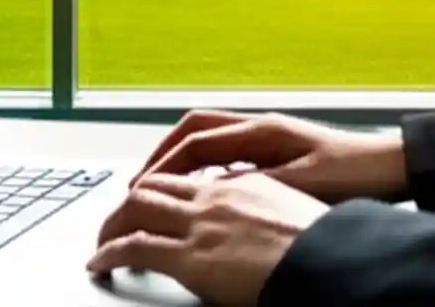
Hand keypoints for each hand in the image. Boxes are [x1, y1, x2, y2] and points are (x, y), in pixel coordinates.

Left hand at [91, 172, 328, 306]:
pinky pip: (135, 247)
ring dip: (113, 222)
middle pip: (157, 183)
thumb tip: (266, 227)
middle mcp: (217, 196)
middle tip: (117, 217)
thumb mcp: (301, 218)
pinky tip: (101, 261)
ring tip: (102, 240)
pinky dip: (110, 252)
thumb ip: (272, 213)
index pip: (192, 173)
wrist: (334, 260)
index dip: (165, 184)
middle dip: (131, 198)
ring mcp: (201, 223)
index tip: (153, 195)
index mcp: (247, 185)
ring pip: (138, 207)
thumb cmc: (327, 246)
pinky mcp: (190, 257)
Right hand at [130, 110, 407, 202]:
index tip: (141, 186)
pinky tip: (202, 191)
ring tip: (161, 186)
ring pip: (209, 139)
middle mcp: (261, 126)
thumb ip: (251, 184)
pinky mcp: (278, 150)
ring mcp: (268, 136)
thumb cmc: (353, 173)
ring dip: (181, 159)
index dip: (163, 163)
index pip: (195, 140)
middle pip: (194, 130)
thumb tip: (207, 189)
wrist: (389, 166)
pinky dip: (204, 167)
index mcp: (262, 130)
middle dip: (162, 154)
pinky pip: (227, 153)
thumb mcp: (297, 184)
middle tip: (139, 182)